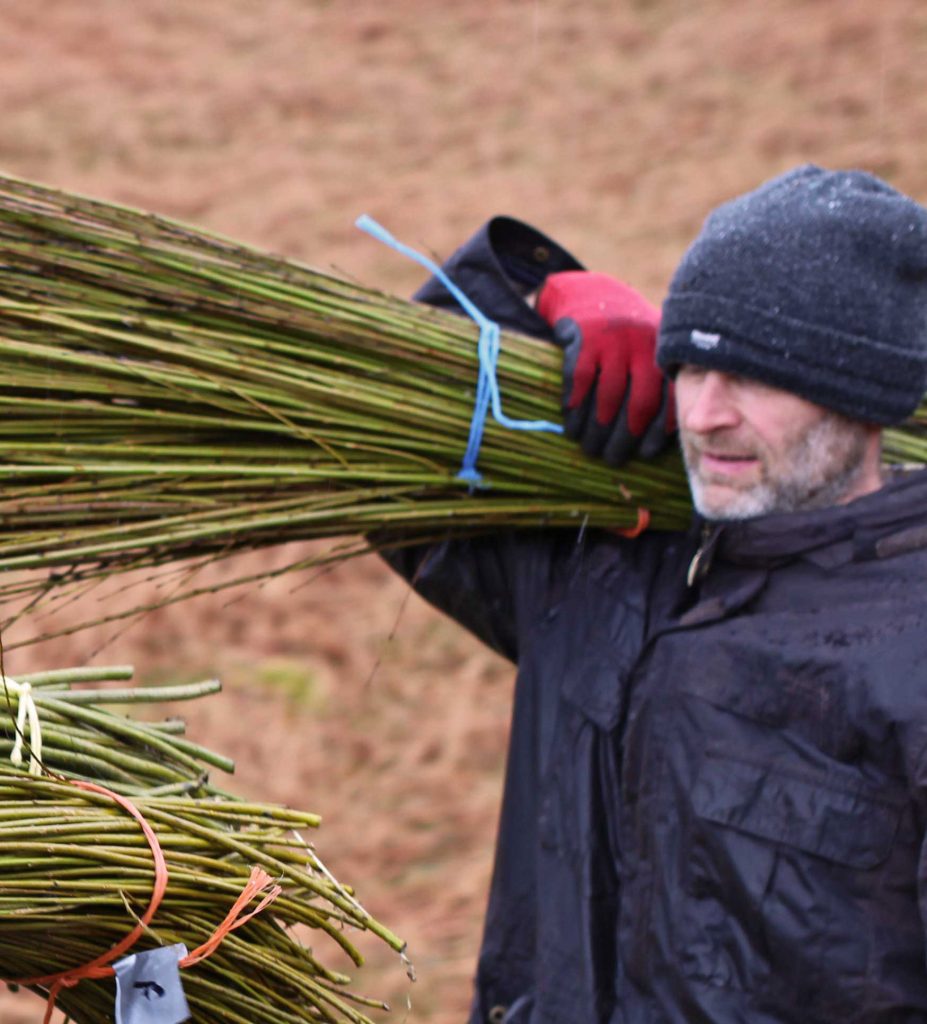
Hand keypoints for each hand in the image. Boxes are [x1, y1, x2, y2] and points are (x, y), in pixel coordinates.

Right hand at [536, 271, 675, 465]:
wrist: (590, 294)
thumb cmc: (622, 338)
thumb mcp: (648, 351)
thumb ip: (656, 385)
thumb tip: (657, 443)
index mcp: (664, 354)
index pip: (668, 401)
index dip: (658, 432)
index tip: (645, 455)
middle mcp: (645, 346)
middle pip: (640, 404)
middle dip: (625, 438)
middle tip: (611, 459)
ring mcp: (615, 340)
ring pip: (609, 397)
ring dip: (596, 429)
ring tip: (588, 447)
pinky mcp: (585, 337)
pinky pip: (580, 380)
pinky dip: (574, 406)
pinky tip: (570, 422)